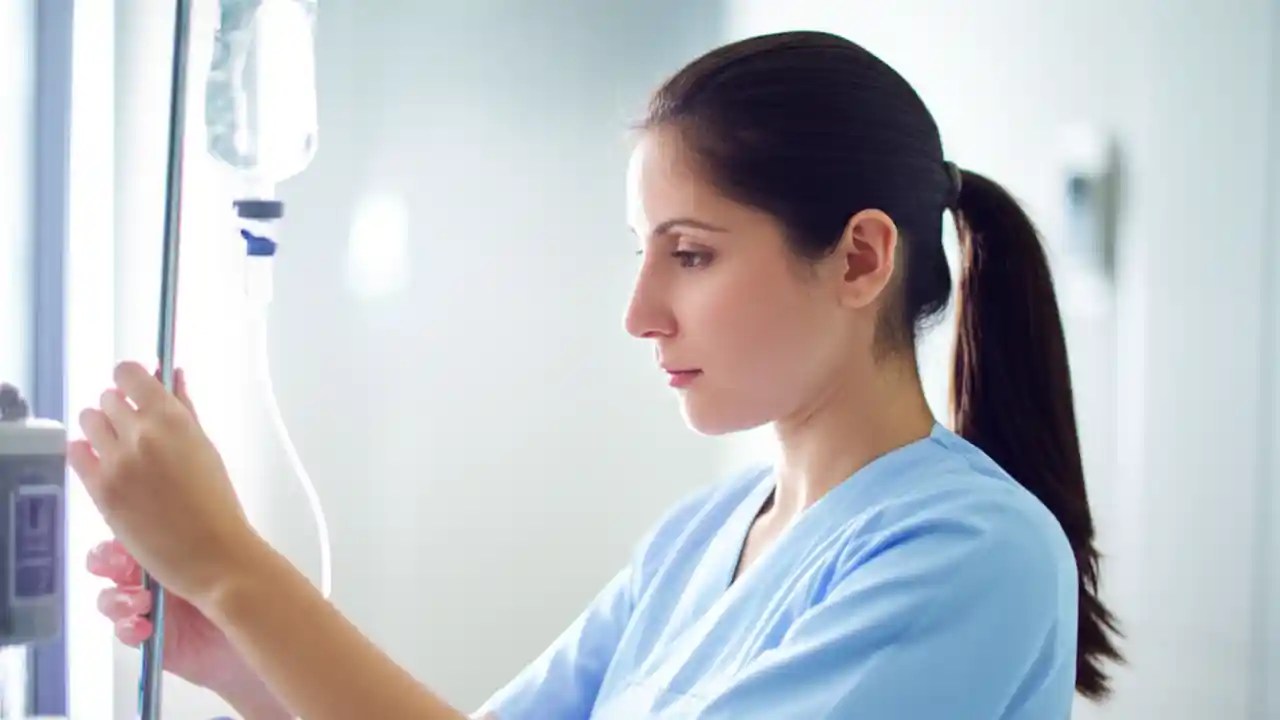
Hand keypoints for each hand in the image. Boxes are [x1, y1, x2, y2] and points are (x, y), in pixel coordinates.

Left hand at [68, 361, 262, 610]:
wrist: (212, 553)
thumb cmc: (217, 502)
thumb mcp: (205, 447)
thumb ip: (184, 408)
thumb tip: (171, 374)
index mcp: (172, 419)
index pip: (128, 374)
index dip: (130, 380)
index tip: (135, 390)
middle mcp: (140, 435)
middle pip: (107, 399)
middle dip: (119, 409)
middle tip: (134, 430)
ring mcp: (117, 462)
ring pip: (88, 421)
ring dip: (101, 429)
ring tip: (119, 449)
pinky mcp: (100, 489)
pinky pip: (76, 453)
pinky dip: (87, 453)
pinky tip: (106, 464)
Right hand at [89, 538, 287, 717]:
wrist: (251, 634)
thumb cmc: (239, 591)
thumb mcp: (215, 558)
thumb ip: (187, 541)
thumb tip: (163, 523)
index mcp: (164, 550)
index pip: (129, 535)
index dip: (121, 535)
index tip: (126, 538)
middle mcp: (151, 576)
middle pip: (109, 563)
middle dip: (105, 563)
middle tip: (121, 567)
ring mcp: (146, 607)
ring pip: (111, 598)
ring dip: (118, 599)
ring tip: (141, 602)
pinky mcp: (146, 637)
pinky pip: (124, 631)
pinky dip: (129, 628)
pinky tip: (145, 627)